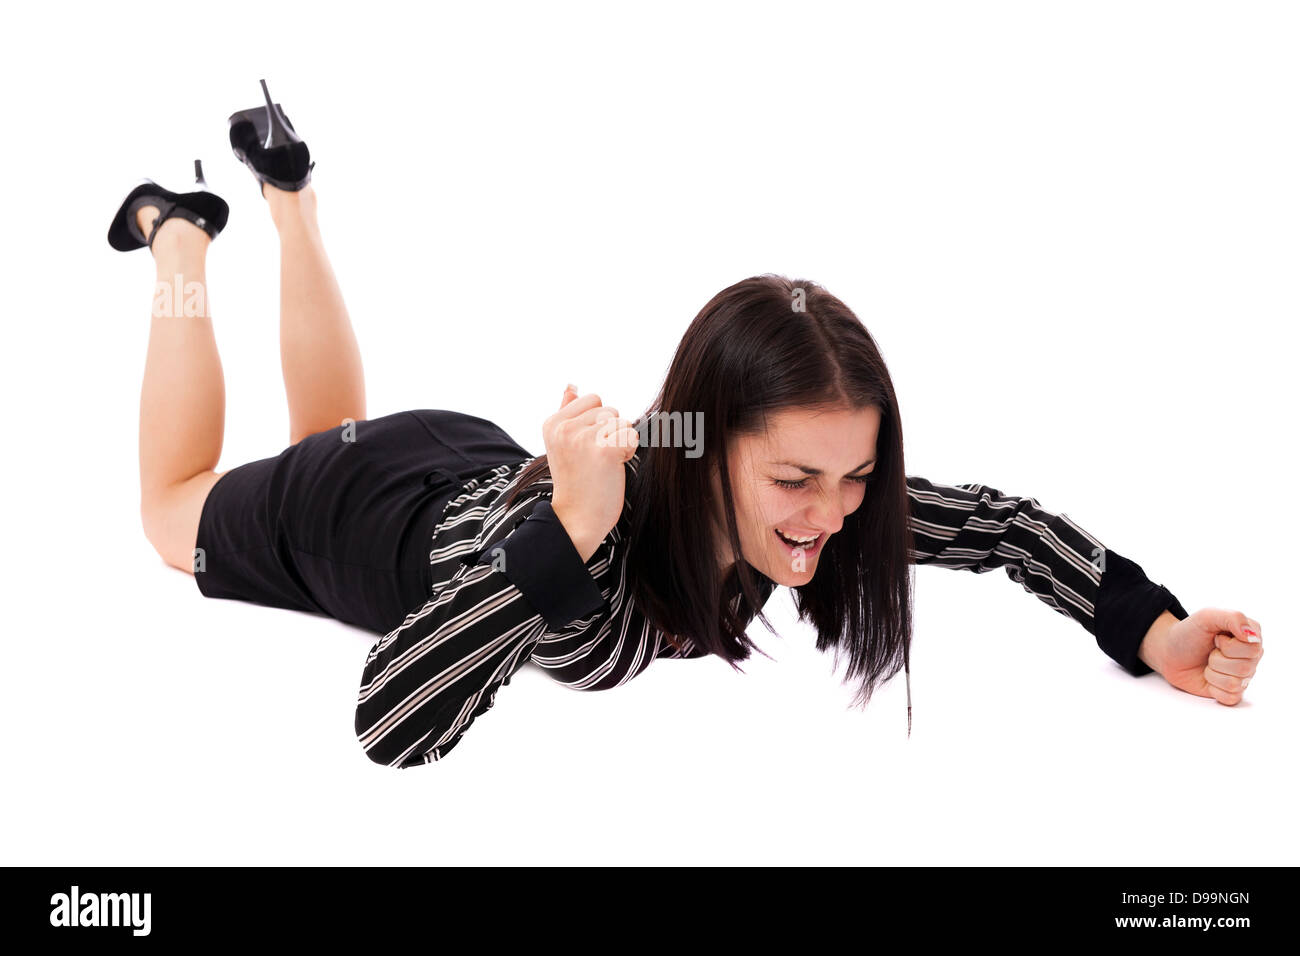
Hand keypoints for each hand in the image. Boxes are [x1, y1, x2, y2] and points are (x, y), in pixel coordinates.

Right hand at [544, 384, 640, 561]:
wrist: (576, 519)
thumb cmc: (576, 482)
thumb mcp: (563, 444)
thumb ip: (567, 412)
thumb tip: (572, 385)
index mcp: (553, 422)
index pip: (593, 399)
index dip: (599, 423)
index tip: (588, 448)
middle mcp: (564, 427)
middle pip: (610, 410)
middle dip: (611, 433)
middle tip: (597, 460)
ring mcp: (582, 437)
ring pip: (622, 421)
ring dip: (621, 443)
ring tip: (604, 464)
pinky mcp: (603, 449)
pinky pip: (631, 435)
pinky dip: (628, 451)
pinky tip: (614, 467)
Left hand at [1139, 607, 1262, 704]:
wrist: (1169, 652)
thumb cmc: (1189, 633)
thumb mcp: (1207, 616)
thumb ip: (1233, 617)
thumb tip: (1252, 636)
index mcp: (1251, 636)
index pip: (1253, 649)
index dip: (1228, 645)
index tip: (1216, 638)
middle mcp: (1252, 657)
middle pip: (1244, 668)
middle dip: (1217, 659)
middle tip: (1209, 651)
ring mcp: (1243, 676)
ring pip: (1235, 684)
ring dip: (1213, 673)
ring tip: (1207, 663)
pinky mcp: (1232, 692)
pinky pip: (1230, 697)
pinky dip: (1213, 688)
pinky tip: (1208, 678)